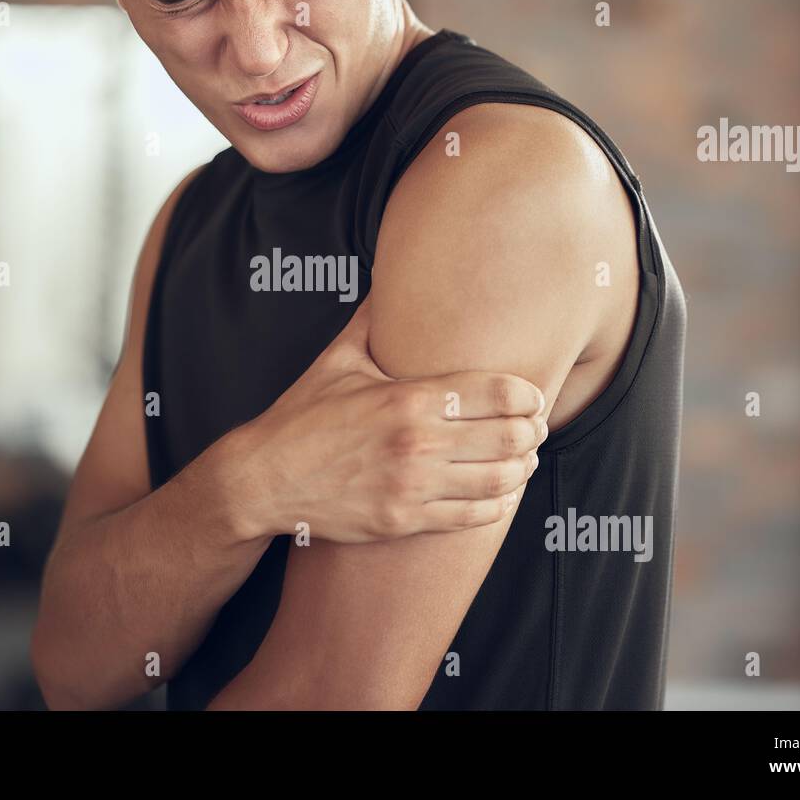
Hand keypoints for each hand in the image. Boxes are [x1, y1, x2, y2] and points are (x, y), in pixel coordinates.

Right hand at [222, 296, 546, 542]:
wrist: (264, 479)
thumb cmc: (302, 417)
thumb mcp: (337, 359)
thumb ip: (372, 319)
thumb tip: (391, 277)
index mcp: (407, 397)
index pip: (497, 392)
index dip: (529, 395)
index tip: (533, 396)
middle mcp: (416, 442)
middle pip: (511, 437)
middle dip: (533, 431)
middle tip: (535, 427)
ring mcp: (412, 486)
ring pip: (501, 480)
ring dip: (523, 468)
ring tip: (524, 458)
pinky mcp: (404, 521)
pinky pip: (474, 516)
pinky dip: (499, 503)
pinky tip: (500, 491)